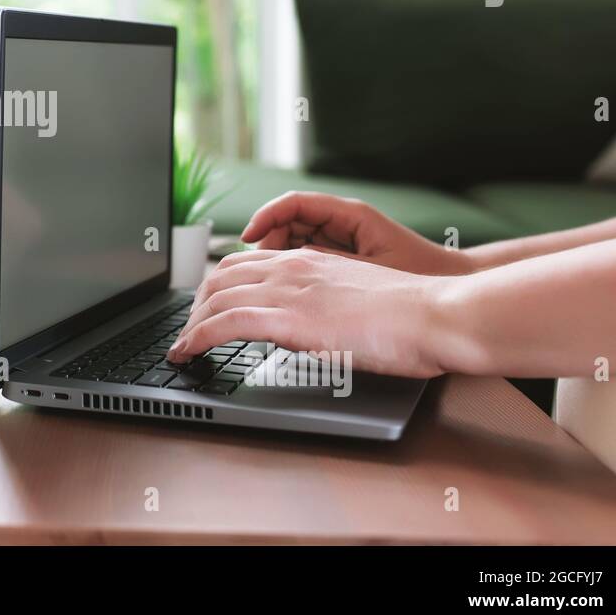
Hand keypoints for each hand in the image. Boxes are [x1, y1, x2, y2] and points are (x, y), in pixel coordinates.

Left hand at [168, 249, 457, 377]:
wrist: (435, 314)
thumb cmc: (412, 315)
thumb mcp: (358, 298)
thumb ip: (326, 301)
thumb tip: (310, 321)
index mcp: (309, 260)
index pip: (244, 264)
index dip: (216, 287)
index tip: (205, 308)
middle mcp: (290, 268)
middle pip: (220, 278)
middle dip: (196, 305)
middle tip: (187, 330)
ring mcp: (287, 289)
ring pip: (214, 299)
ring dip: (189, 325)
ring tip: (180, 348)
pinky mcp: (287, 317)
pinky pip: (223, 324)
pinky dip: (195, 338)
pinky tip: (186, 353)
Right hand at [240, 191, 470, 275]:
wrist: (453, 304)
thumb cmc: (422, 280)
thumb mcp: (368, 270)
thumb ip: (324, 265)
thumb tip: (286, 266)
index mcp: (349, 215)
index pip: (292, 204)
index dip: (264, 217)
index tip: (246, 238)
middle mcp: (342, 224)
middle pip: (286, 223)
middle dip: (264, 244)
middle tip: (253, 272)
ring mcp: (341, 244)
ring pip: (291, 244)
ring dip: (274, 262)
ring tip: (264, 287)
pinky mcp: (342, 263)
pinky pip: (305, 261)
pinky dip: (289, 274)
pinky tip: (285, 295)